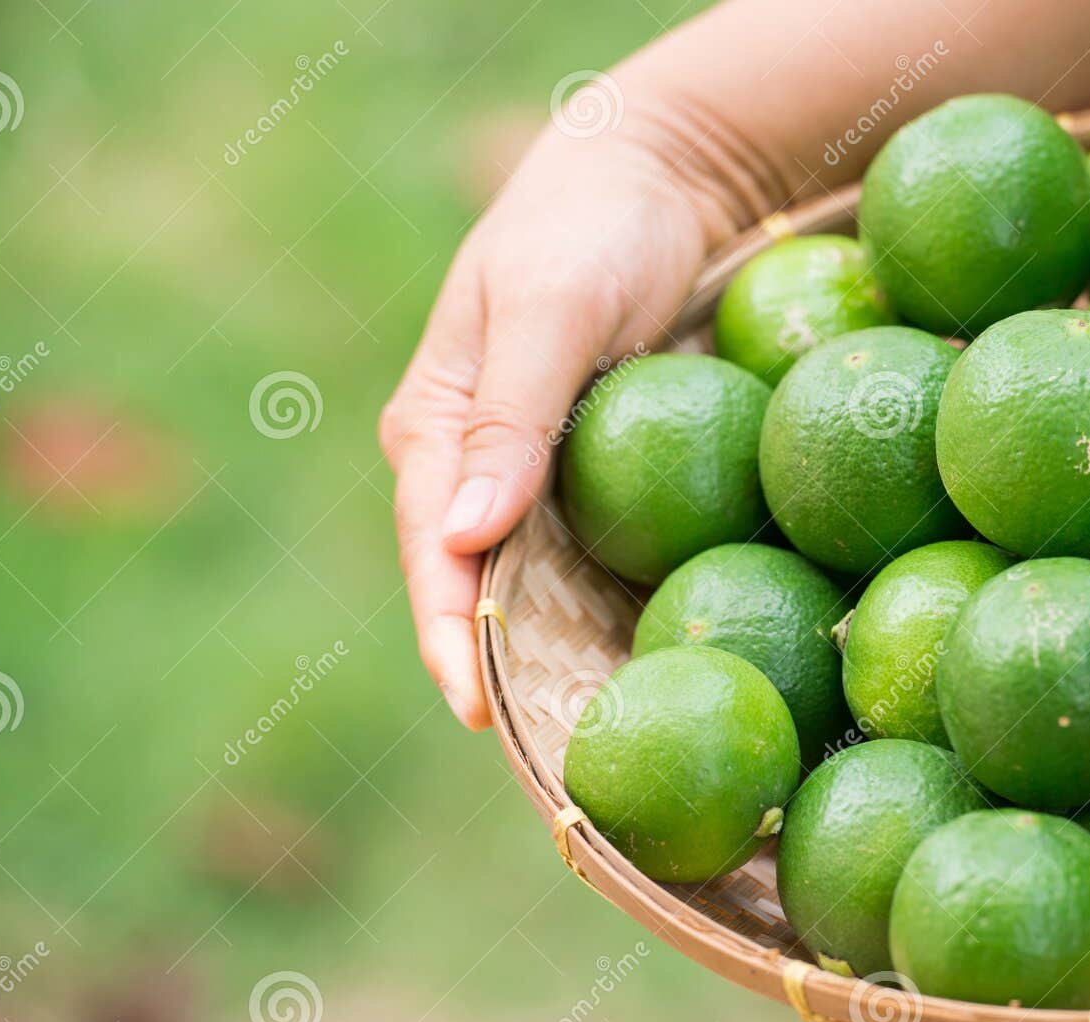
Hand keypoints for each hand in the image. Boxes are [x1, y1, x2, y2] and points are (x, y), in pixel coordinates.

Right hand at [378, 112, 742, 727]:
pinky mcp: (595, 484)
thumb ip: (510, 414)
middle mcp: (477, 474)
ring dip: (559, 664)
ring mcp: (537, 484)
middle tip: (546, 771)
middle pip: (476, 595)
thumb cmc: (590, 226)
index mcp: (435, 433)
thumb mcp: (550, 307)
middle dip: (499, 680)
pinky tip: (652, 669)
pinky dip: (610, 615)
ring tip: (597, 749)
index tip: (473, 714)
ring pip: (535, 592)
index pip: (433, 553)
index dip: (445, 635)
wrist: (655, 182)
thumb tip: (467, 535)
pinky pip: (593, 561)